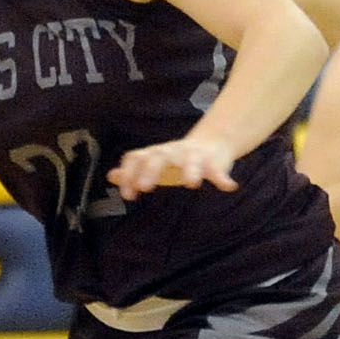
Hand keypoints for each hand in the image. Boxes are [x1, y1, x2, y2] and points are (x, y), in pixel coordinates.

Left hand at [107, 134, 237, 199]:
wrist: (211, 143)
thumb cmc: (176, 160)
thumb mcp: (154, 165)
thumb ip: (133, 171)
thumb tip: (111, 175)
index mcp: (155, 154)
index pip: (137, 158)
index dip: (129, 175)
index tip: (128, 195)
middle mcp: (172, 152)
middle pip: (159, 157)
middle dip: (151, 171)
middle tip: (145, 187)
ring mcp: (193, 155)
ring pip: (190, 160)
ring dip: (190, 170)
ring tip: (191, 184)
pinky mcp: (214, 160)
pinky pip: (218, 168)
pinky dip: (223, 177)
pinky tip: (228, 186)